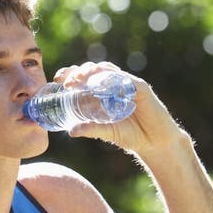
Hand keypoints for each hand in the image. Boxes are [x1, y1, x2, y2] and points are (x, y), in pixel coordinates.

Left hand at [53, 61, 186, 158]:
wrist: (154, 142)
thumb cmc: (131, 135)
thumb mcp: (108, 132)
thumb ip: (91, 129)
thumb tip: (71, 132)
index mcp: (103, 92)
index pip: (84, 77)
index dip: (71, 74)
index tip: (57, 80)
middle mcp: (114, 85)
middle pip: (94, 69)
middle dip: (79, 71)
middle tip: (68, 81)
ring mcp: (127, 84)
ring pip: (108, 70)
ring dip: (93, 72)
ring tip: (81, 79)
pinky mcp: (140, 88)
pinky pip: (126, 80)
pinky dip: (114, 80)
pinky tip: (102, 84)